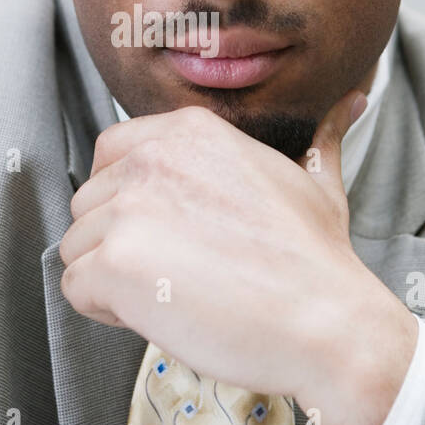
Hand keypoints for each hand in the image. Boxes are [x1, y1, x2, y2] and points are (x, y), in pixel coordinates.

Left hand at [58, 91, 417, 424]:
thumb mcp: (318, 179)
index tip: (169, 230)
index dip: (131, 201)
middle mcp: (153, 159)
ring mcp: (130, 209)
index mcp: (189, 131)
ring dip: (114, 279)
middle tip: (180, 269)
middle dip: (121, 243)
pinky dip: (108, 311)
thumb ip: (319, 137)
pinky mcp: (115, 263)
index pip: (111, 154)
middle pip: (89, 203)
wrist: (328, 320)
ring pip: (78, 247)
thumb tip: (350, 103)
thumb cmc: (318, 262)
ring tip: (175, 292)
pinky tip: (161, 312)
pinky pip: (75, 288)